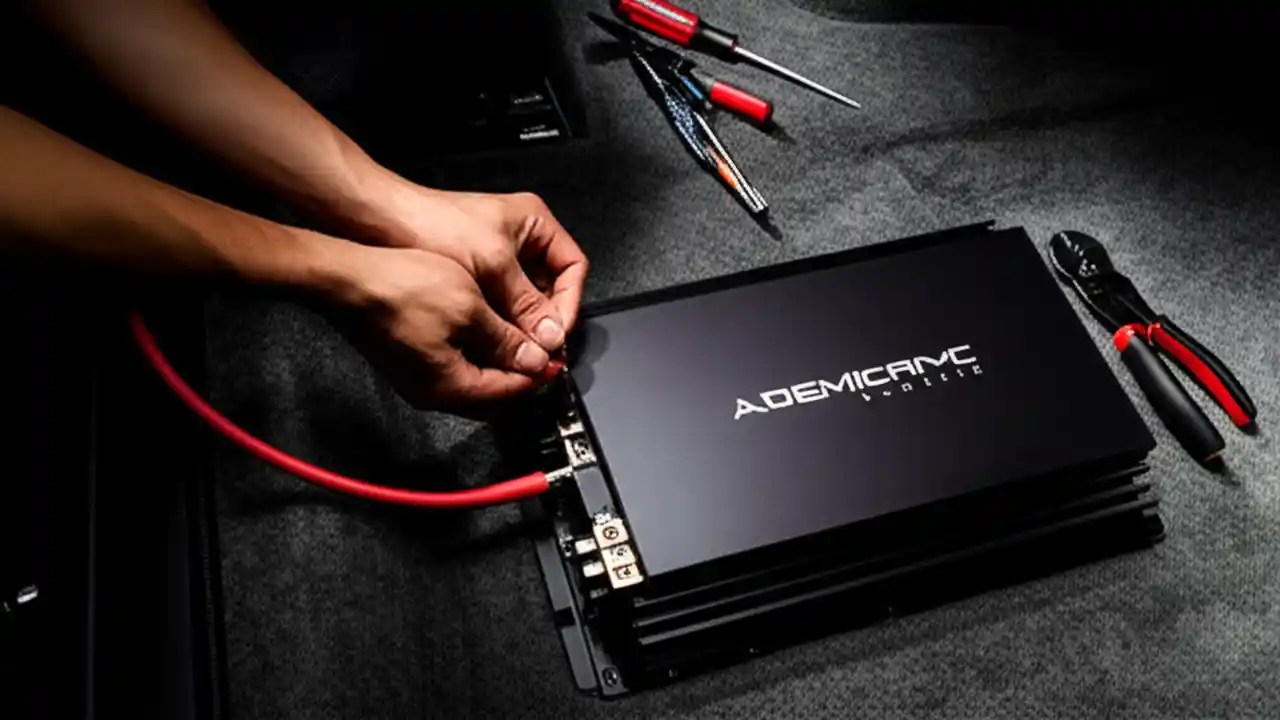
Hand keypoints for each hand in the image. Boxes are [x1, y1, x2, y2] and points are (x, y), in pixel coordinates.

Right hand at [324, 241, 560, 414]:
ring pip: (473, 381)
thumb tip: (533, 359)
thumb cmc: (397, 289)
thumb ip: (506, 338)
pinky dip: (476, 354)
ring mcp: (417, 379)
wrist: (344, 278)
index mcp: (450, 387)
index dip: (540, 373)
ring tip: (521, 338)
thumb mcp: (469, 307)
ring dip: (499, 362)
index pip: (511, 391)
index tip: (558, 358)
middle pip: (492, 394)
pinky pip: (453, 367)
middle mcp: (432, 393)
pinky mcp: (407, 361)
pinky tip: (486, 331)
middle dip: (521, 373)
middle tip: (544, 351)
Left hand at [349, 177, 588, 352]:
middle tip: (536, 347)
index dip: (570, 303)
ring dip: (520, 325)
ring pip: (523, 302)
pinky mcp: (476, 276)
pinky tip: (492, 338)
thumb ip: (526, 305)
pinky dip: (499, 323)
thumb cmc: (433, 225)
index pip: (573, 269)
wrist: (382, 224)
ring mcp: (497, 259)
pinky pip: (499, 306)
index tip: (557, 333)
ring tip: (514, 347)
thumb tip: (550, 338)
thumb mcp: (494, 267)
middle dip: (543, 319)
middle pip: (550, 290)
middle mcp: (520, 240)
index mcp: (535, 223)